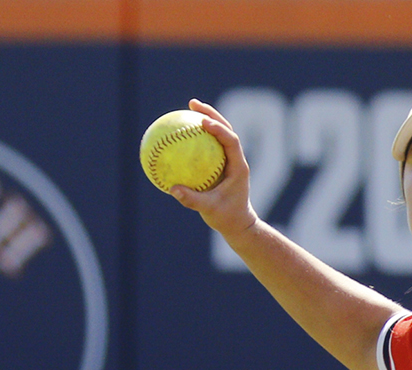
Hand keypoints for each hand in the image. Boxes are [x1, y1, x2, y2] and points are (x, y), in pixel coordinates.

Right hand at [165, 100, 260, 238]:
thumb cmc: (226, 218)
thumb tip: (173, 189)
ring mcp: (229, 160)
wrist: (238, 224)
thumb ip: (192, 200)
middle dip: (211, 114)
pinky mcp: (221, 164)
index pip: (231, 141)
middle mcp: (235, 159)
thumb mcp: (209, 211)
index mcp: (238, 167)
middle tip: (192, 104)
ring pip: (219, 134)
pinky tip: (180, 133)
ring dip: (206, 119)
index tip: (203, 122)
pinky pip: (209, 146)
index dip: (219, 129)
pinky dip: (197, 137)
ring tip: (187, 109)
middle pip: (226, 129)